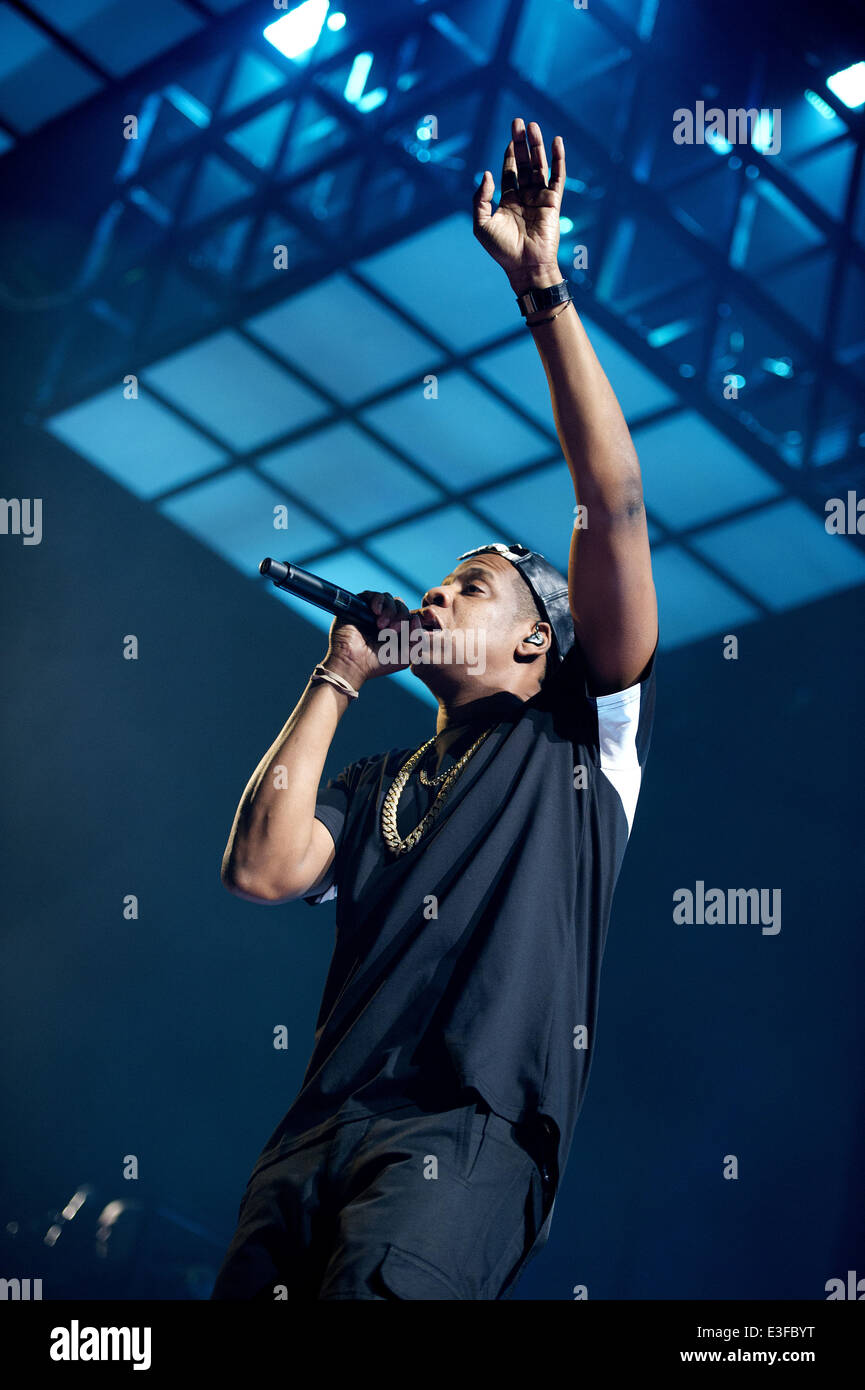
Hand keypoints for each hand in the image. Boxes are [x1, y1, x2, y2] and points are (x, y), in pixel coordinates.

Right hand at [323, 590, 422, 687]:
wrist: (353, 663)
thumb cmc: (378, 663)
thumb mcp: (406, 655)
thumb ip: (417, 638)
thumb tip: (416, 618)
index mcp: (396, 631)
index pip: (409, 616)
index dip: (411, 621)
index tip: (406, 633)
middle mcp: (384, 620)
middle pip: (400, 606)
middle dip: (400, 616)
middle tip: (392, 631)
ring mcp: (371, 613)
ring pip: (388, 599)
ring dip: (389, 610)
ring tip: (380, 626)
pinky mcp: (359, 607)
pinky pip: (372, 594)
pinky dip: (377, 601)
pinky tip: (376, 612)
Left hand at [472, 118, 565, 293]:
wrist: (525, 266)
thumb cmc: (502, 250)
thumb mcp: (482, 224)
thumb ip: (481, 199)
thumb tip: (487, 173)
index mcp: (508, 201)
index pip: (509, 172)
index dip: (509, 155)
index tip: (510, 138)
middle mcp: (524, 197)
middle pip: (524, 164)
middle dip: (521, 143)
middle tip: (518, 122)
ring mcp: (539, 198)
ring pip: (539, 166)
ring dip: (537, 146)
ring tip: (533, 126)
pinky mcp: (553, 202)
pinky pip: (557, 176)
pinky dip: (558, 159)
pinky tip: (556, 141)